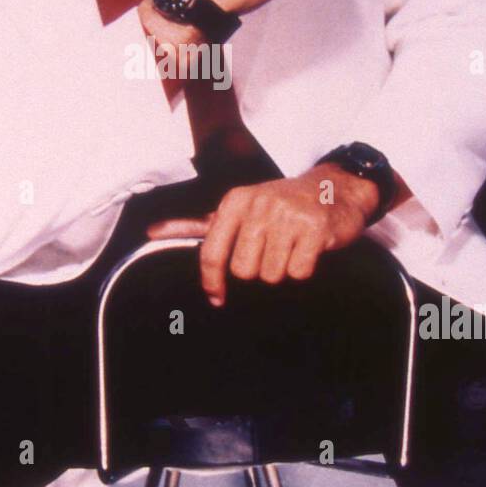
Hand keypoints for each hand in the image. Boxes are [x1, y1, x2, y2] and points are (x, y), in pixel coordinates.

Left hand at [145, 165, 380, 305]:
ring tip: (291, 247)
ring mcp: (288, 216)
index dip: (212, 281)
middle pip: (243, 270)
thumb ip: (195, 223)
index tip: (216, 297)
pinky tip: (308, 249)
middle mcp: (259, 205)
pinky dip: (303, 269)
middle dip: (257, 269)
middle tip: (271, 251)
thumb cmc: (279, 204)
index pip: (212, 252)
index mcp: (235, 201)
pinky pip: (298, 273)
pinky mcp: (315, 229)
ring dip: (281, 269)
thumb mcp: (237, 207)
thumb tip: (151, 231)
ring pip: (270, 275)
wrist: (334, 189)